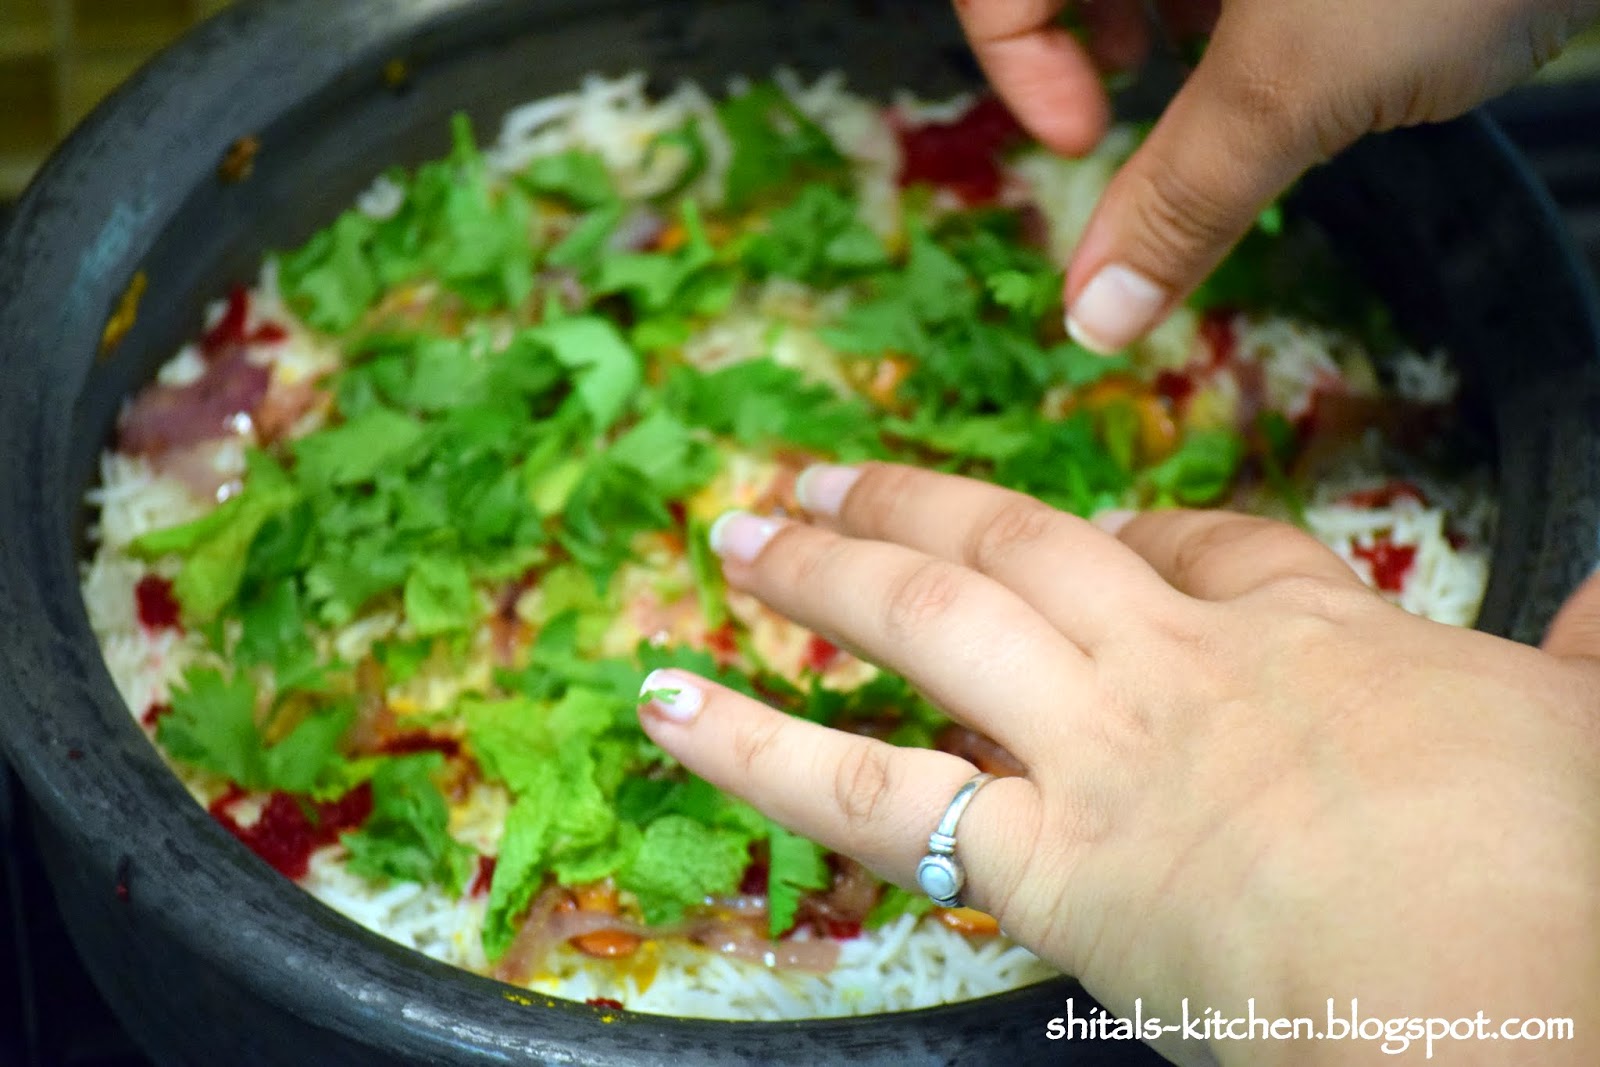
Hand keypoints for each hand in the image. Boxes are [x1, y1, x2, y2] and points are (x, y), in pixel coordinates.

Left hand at [637, 462, 1599, 1065]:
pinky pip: (866, 793)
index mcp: (1309, 636)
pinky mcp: (1048, 862)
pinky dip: (751, 743)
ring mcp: (1102, 750)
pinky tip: (661, 703)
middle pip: (1024, 546)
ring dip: (826, 568)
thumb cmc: (1563, 868)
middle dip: (917, 505)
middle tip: (826, 478)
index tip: (1100, 536)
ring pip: (933, 619)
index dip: (1144, 538)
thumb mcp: (1587, 732)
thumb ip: (1593, 657)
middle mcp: (1182, 667)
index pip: (1210, 554)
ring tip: (736, 538)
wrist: (1511, 974)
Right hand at [951, 0, 1599, 352]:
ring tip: (1237, 84)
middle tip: (1123, 107)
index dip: (1016, 58)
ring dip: (1175, 30)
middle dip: (1093, 43)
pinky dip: (1254, 20)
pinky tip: (1313, 48)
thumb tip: (1093, 315)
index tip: (1074, 142)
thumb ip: (1179, 199)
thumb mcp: (1292, 85)